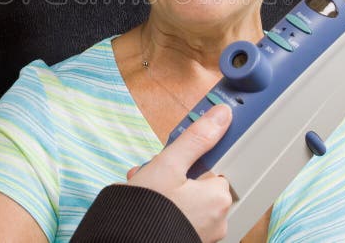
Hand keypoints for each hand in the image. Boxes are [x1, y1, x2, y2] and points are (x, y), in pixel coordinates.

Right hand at [126, 104, 233, 242]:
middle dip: (171, 172)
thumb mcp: (169, 164)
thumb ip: (197, 138)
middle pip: (196, 182)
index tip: (174, 157)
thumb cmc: (148, 209)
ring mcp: (202, 233)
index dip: (190, 158)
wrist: (123, 242)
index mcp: (219, 198)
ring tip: (140, 186)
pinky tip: (142, 201)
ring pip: (185, 198)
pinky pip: (178, 215)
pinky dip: (163, 206)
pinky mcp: (186, 240)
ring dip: (163, 187)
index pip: (213, 166)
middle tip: (151, 171)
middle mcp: (217, 220)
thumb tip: (222, 115)